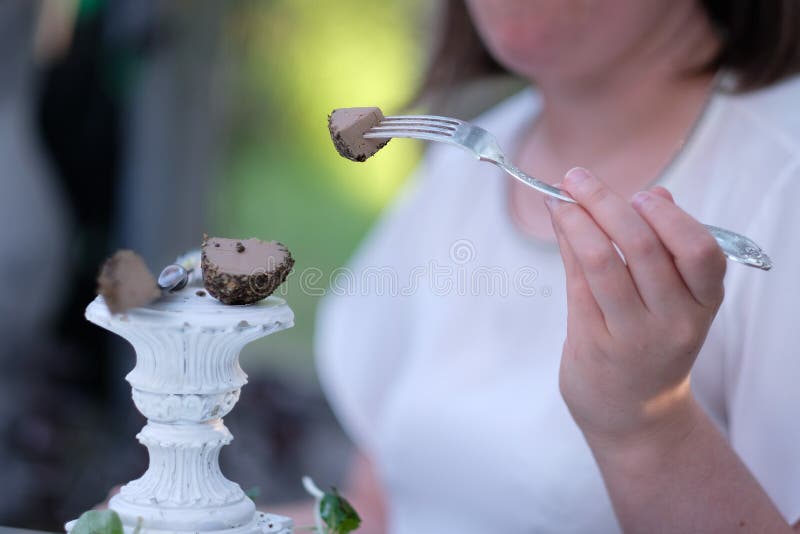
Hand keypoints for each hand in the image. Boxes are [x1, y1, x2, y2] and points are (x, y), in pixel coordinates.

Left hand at [544, 167, 725, 449]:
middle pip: (642, 247)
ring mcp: (632, 337)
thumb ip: (663, 248)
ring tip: (560, 196)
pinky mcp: (594, 345)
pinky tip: (558, 221)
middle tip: (577, 177)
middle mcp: (673, 322)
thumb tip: (656, 193)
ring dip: (576, 220)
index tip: (641, 193)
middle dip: (605, 202)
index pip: (700, 252)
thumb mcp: (673, 299)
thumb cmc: (650, 340)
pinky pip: (578, 282)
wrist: (631, 411)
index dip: (667, 217)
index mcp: (703, 303)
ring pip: (602, 262)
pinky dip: (566, 244)